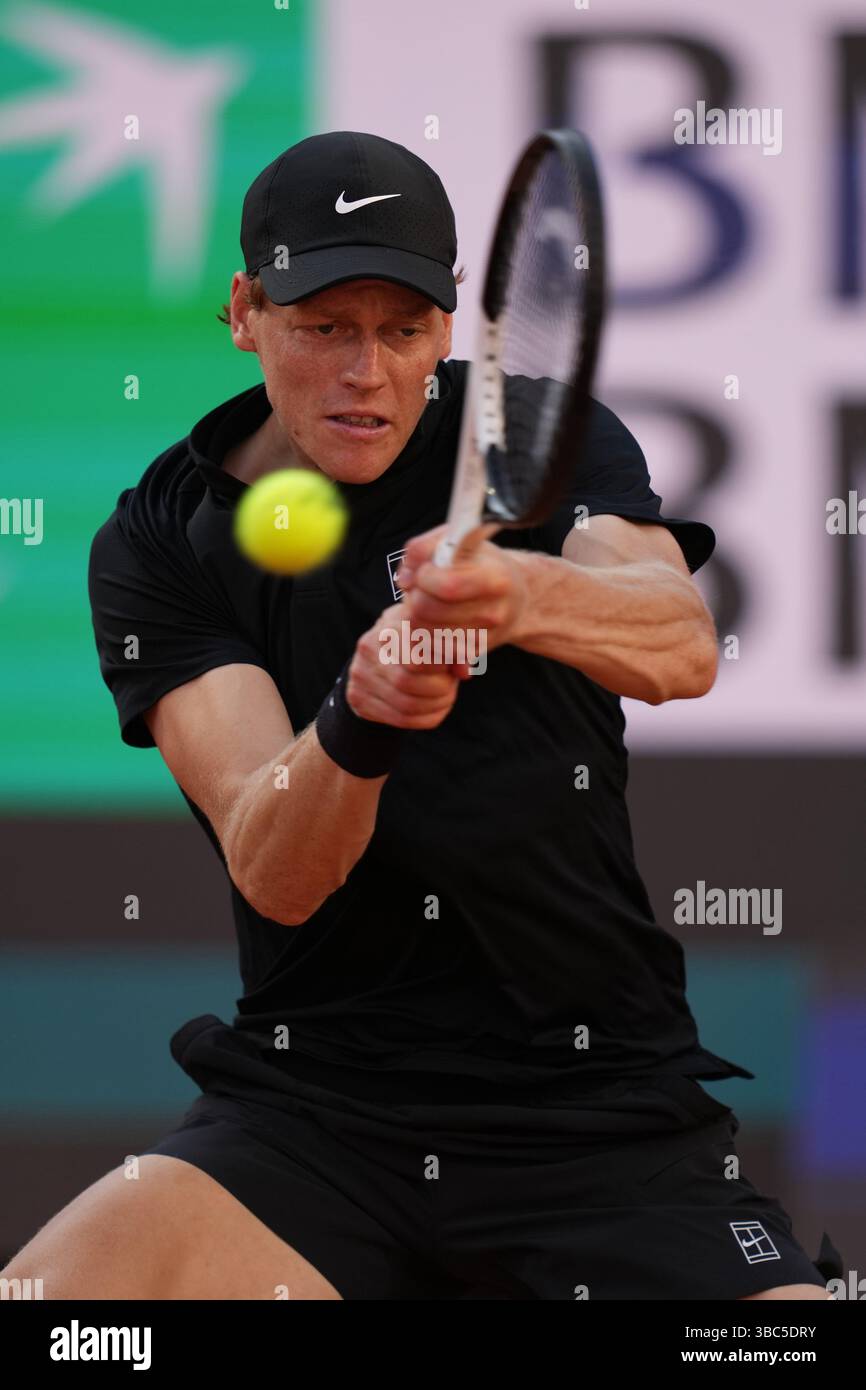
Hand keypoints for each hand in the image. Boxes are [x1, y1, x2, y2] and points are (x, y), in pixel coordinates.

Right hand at [346, 602, 467, 730]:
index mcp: (389, 626)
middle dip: (440, 688)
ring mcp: (360, 676)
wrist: (376, 660)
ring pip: (407, 705)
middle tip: (451, 685)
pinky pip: (401, 719)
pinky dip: (426, 718)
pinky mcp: (359, 699)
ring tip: (446, 696)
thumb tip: (465, 672)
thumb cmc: (415, 643)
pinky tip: (435, 709)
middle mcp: (369, 649)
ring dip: (436, 705)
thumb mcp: (433, 636)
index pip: (419, 653)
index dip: (442, 664)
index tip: (455, 665)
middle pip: (409, 681)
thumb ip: (452, 648)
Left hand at [395, 523, 528, 654]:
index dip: (424, 576)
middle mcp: (492, 612)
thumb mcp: (460, 540)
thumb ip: (425, 548)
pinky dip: (422, 635)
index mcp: (494, 579)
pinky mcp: (470, 654)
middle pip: (426, 611)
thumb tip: (404, 579)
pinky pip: (429, 649)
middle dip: (414, 596)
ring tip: (426, 603)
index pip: (446, 586)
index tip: (426, 570)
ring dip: (413, 616)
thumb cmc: (484, 564)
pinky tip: (431, 620)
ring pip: (422, 633)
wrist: (516, 598)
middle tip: (421, 589)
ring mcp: (482, 637)